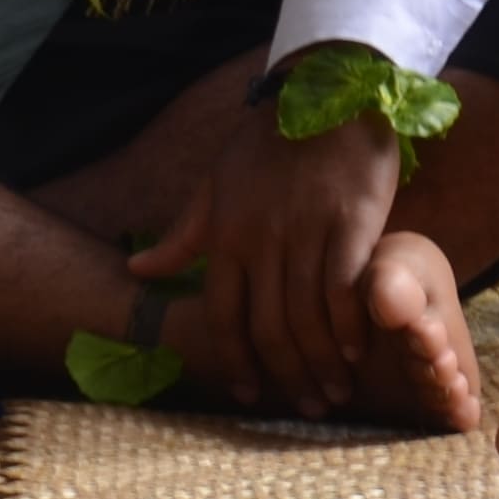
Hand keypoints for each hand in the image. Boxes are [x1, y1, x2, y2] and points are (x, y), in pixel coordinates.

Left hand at [131, 88, 402, 416]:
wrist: (323, 91)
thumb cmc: (266, 142)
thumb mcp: (214, 186)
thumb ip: (184, 236)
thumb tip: (137, 270)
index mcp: (226, 236)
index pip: (223, 315)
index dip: (235, 361)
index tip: (248, 394)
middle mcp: (261, 240)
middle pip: (269, 327)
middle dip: (287, 374)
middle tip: (308, 407)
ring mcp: (307, 231)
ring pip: (308, 314)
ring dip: (323, 360)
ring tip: (336, 390)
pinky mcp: (353, 221)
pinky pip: (347, 285)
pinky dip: (352, 322)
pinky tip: (360, 347)